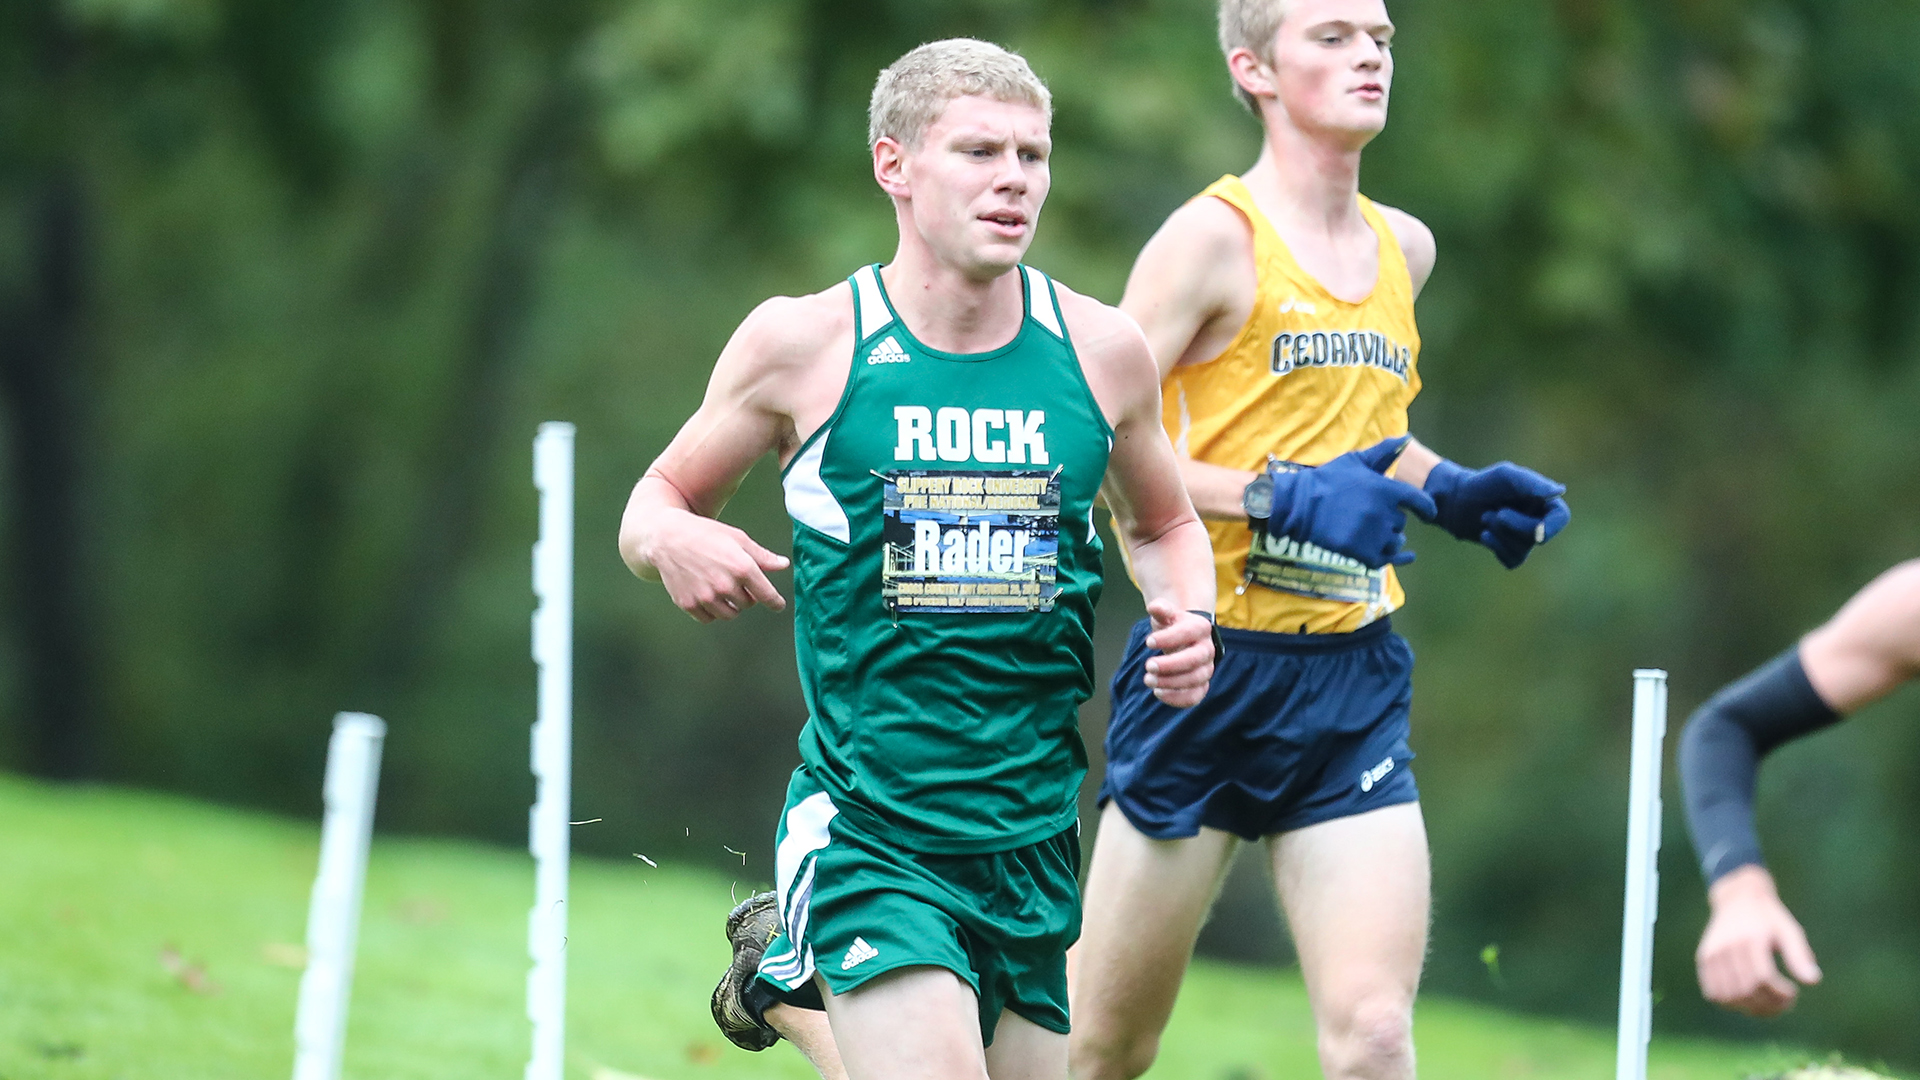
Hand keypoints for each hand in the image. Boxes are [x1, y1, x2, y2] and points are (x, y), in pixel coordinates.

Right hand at [646, 510, 789, 622]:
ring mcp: (705, 597)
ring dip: (730, 605)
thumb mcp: (738, 539)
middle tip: (735, 580)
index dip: (775, 602)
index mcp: (742, 568)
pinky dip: (711, 611)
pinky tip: (707, 594)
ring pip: (729, 614)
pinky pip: (709, 618)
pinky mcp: (689, 604)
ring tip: (721, 587)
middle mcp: (725, 585)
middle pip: (747, 604)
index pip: (766, 595)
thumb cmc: (705, 535)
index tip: (778, 605)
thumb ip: (762, 556)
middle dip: (746, 595)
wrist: (668, 538)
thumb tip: (783, 565)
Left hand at [1141, 599, 1214, 707]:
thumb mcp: (1167, 614)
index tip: (1148, 642)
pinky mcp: (1201, 686)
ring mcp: (1206, 669)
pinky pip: (1195, 696)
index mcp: (1200, 628)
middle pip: (1194, 660)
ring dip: (1170, 683)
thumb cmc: (1173, 625)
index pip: (1187, 633)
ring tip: (1148, 680)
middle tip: (1148, 665)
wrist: (1185, 639)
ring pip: (1195, 680)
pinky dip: (1178, 699)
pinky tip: (1158, 692)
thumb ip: (1161, 609)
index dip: (1168, 638)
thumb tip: (1154, 607)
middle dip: (1170, 665)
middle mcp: (1208, 649)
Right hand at [1260, 436, 1436, 568]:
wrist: (1299, 505)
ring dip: (1390, 538)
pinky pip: (1386, 560)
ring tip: (1381, 535)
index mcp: (1386, 490)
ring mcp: (1371, 535)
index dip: (1427, 509)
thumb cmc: (1328, 479)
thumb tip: (1406, 438)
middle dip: (1392, 520)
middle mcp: (1383, 514)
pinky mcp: (1360, 553)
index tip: (1428, 513)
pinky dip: (1398, 559)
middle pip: (1400, 522)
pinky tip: (1405, 556)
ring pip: (1394, 541)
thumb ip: (1384, 452)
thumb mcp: (1357, 460)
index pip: (1421, 502)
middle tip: (1375, 517)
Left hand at [1420, 459, 1569, 568]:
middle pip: (1539, 535)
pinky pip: (1512, 560)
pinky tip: (1485, 534)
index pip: (1561, 518)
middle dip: (1515, 526)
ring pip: (1523, 549)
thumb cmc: (1482, 484)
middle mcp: (1538, 520)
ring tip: (1486, 516)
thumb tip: (1559, 491)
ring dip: (1500, 533)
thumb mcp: (1505, 476)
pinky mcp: (1510, 551)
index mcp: (1543, 501)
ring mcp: (1524, 538)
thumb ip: (1531, 482)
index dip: (1551, 527)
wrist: (1455, 500)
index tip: (1537, 530)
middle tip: (1496, 513)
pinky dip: (1496, 547)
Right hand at [1695, 865, 1821, 1017]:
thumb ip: (1799, 956)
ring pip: (1728, 996)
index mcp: (1751, 938)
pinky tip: (1747, 999)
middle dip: (1768, 1005)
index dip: (1779, 995)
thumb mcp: (1789, 932)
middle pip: (1746, 990)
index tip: (1792, 993)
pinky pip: (1713, 993)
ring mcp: (1712, 953)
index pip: (1763, 978)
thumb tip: (1813, 981)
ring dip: (1750, 1008)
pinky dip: (1730, 1003)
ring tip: (1766, 1004)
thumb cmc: (1770, 918)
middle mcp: (1727, 946)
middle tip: (1783, 1003)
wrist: (1738, 898)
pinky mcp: (1703, 959)